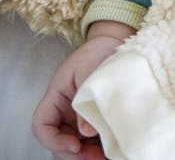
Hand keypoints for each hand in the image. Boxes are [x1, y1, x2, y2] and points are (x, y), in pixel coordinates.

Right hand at [32, 21, 133, 158]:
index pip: (42, 124)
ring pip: (75, 145)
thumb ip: (86, 101)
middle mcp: (63, 111)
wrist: (115, 44)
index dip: (53, 139)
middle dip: (75, 154)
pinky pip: (90, 141)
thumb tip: (87, 132)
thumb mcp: (90, 71)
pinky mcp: (92, 121)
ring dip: (87, 155)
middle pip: (58, 141)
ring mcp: (77, 118)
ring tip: (108, 156)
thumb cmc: (99, 53)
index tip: (74, 145)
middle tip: (96, 157)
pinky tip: (112, 150)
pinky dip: (98, 149)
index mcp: (56, 96)